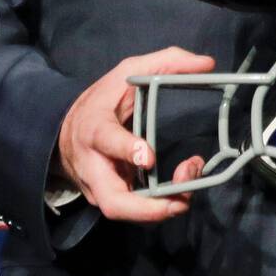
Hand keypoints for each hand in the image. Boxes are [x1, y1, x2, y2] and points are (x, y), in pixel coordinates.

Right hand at [55, 47, 215, 222]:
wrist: (67, 133)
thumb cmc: (103, 100)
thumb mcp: (128, 72)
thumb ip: (166, 63)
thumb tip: (207, 63)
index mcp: (95, 128)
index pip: (106, 141)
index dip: (126, 150)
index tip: (149, 157)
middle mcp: (94, 166)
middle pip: (113, 201)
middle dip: (148, 208)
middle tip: (180, 200)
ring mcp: (100, 188)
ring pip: (126, 212)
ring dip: (161, 208)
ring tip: (189, 189)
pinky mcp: (110, 200)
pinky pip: (134, 210)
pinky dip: (160, 205)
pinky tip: (183, 186)